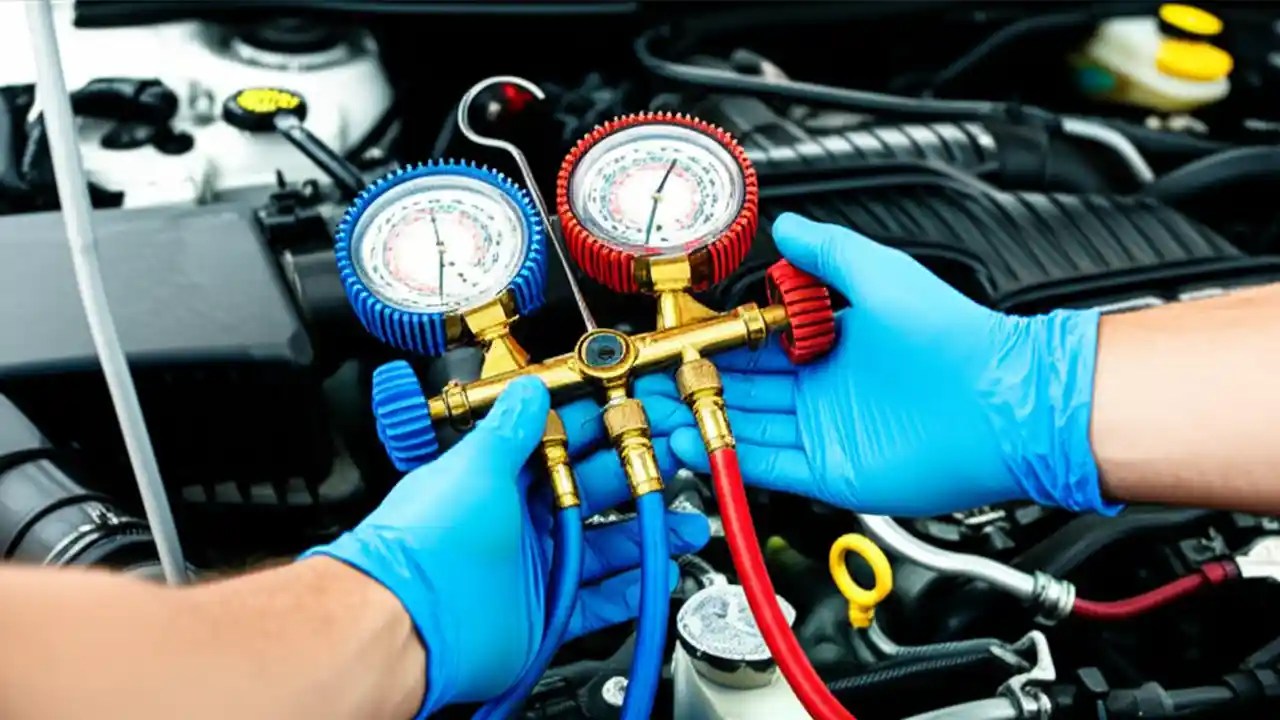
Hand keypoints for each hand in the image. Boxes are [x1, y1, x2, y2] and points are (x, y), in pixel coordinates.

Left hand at [303, 377, 709, 716]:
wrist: (407, 622)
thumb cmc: (426, 542)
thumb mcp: (475, 465)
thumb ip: (510, 429)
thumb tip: (529, 389)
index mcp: (500, 477)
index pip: (561, 441)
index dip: (600, 427)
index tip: (639, 414)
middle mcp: (519, 519)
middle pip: (590, 490)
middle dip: (634, 475)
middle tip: (675, 461)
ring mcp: (534, 565)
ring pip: (603, 542)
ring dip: (644, 531)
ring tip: (681, 523)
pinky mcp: (546, 610)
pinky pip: (598, 597)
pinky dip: (628, 587)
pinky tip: (655, 572)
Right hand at [636, 212, 1117, 516]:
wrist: (1001, 400)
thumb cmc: (954, 337)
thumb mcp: (880, 273)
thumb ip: (828, 251)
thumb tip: (786, 226)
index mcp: (830, 344)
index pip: (755, 344)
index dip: (713, 341)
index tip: (675, 337)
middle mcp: (822, 389)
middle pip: (740, 389)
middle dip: (692, 384)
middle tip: (647, 380)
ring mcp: (824, 431)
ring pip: (743, 426)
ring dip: (698, 420)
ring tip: (653, 413)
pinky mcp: (829, 471)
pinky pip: (765, 465)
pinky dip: (726, 455)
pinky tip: (692, 442)